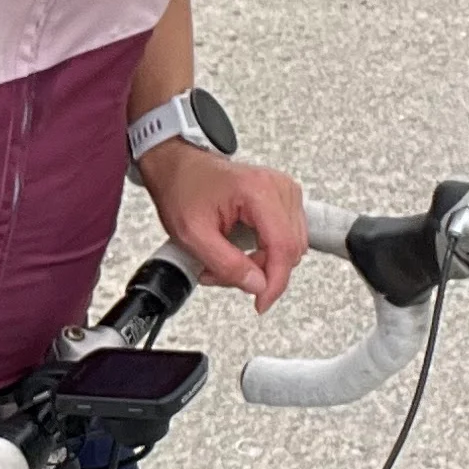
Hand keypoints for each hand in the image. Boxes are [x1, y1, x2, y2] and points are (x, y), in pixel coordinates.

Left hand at [139, 144, 308, 308]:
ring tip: (225, 259)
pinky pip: (285, 238)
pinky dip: (263, 252)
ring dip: (259, 263)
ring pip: (289, 248)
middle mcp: (279, 188)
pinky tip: (239, 249)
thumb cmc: (182, 189)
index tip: (261, 302)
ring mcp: (285, 191)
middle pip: (289, 250)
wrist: (179, 167)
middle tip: (222, 272)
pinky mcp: (283, 199)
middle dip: (259, 272)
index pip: (284, 247)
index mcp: (258, 191)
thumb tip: (258, 285)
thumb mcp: (193, 235)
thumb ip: (226, 264)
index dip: (275, 282)